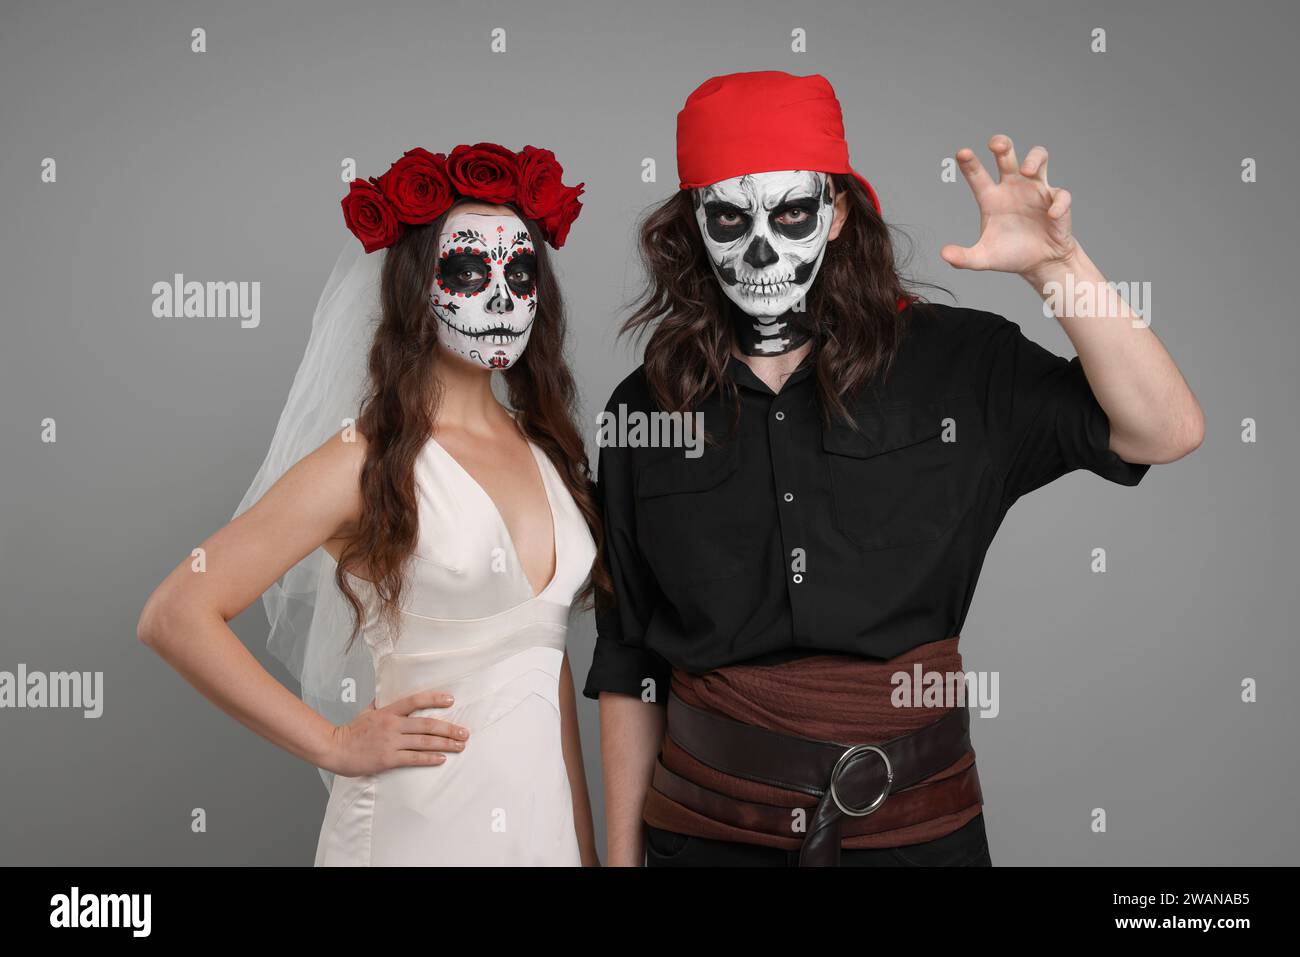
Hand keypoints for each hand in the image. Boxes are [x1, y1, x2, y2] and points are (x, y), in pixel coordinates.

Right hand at [323, 689, 468, 776]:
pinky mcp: (388, 759)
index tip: (451, 700)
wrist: (335, 749)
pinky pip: (414, 758)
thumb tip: (388, 693)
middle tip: (464, 732)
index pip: (414, 701)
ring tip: (460, 745)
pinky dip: (430, 758)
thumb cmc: (351, 731)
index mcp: (387, 712)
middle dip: (449, 728)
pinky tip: (442, 758)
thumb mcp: (366, 712)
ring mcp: (390, 742)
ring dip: (445, 744)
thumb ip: (380, 704)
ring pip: (424, 742)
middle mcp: (392, 725)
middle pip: (426, 724)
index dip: (434, 699)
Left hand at [941, 135, 1078, 282]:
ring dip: (1034, 159)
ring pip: (1039, 160)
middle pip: (1007, 156)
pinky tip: (1051, 215)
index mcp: (991, 197)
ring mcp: (1036, 191)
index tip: (961, 153)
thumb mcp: (983, 258)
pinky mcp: (1057, 202)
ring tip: (1026, 171)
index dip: (969, 163)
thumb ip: (963, 257)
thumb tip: (944, 255)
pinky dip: (1058, 203)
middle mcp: (1013, 187)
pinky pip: (1060, 195)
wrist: (1039, 263)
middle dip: (1002, 145)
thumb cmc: (1010, 253)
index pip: (977, 175)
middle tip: (995, 144)